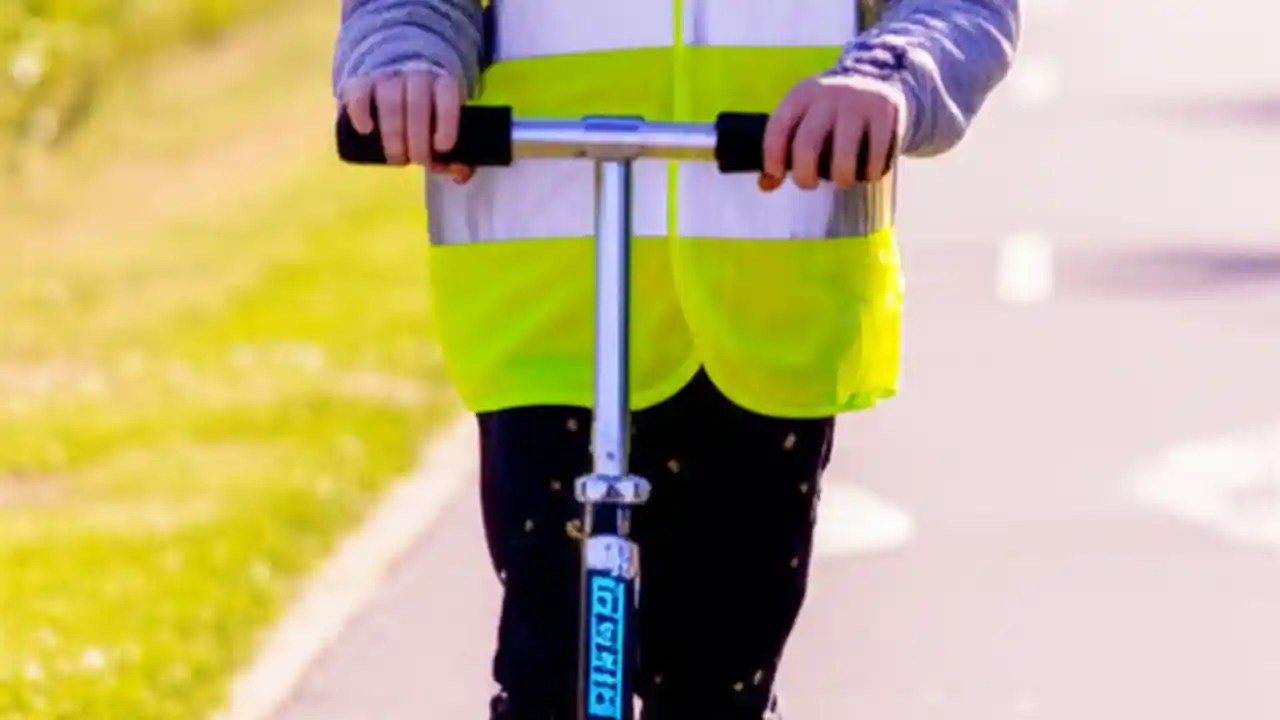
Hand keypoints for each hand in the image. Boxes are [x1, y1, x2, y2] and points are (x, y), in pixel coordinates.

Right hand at [338, 68, 473, 183]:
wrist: (394, 76)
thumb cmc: (426, 111)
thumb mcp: (445, 125)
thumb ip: (455, 152)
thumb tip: (459, 174)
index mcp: (442, 83)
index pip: (447, 95)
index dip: (446, 124)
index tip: (441, 148)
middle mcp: (415, 74)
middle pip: (417, 105)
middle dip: (417, 142)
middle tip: (415, 161)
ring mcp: (387, 75)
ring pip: (389, 101)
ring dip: (392, 136)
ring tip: (395, 157)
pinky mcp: (360, 80)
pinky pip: (359, 93)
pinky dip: (361, 114)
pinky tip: (367, 131)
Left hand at [761, 74, 905, 191]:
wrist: (877, 77)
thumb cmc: (832, 112)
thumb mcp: (805, 118)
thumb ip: (784, 148)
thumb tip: (766, 186)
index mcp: (801, 95)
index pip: (777, 129)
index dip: (772, 159)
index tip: (776, 176)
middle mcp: (827, 95)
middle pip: (807, 145)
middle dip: (805, 176)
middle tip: (810, 184)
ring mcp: (857, 102)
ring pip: (843, 156)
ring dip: (841, 179)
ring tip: (843, 180)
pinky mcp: (884, 111)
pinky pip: (874, 156)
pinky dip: (870, 173)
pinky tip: (867, 173)